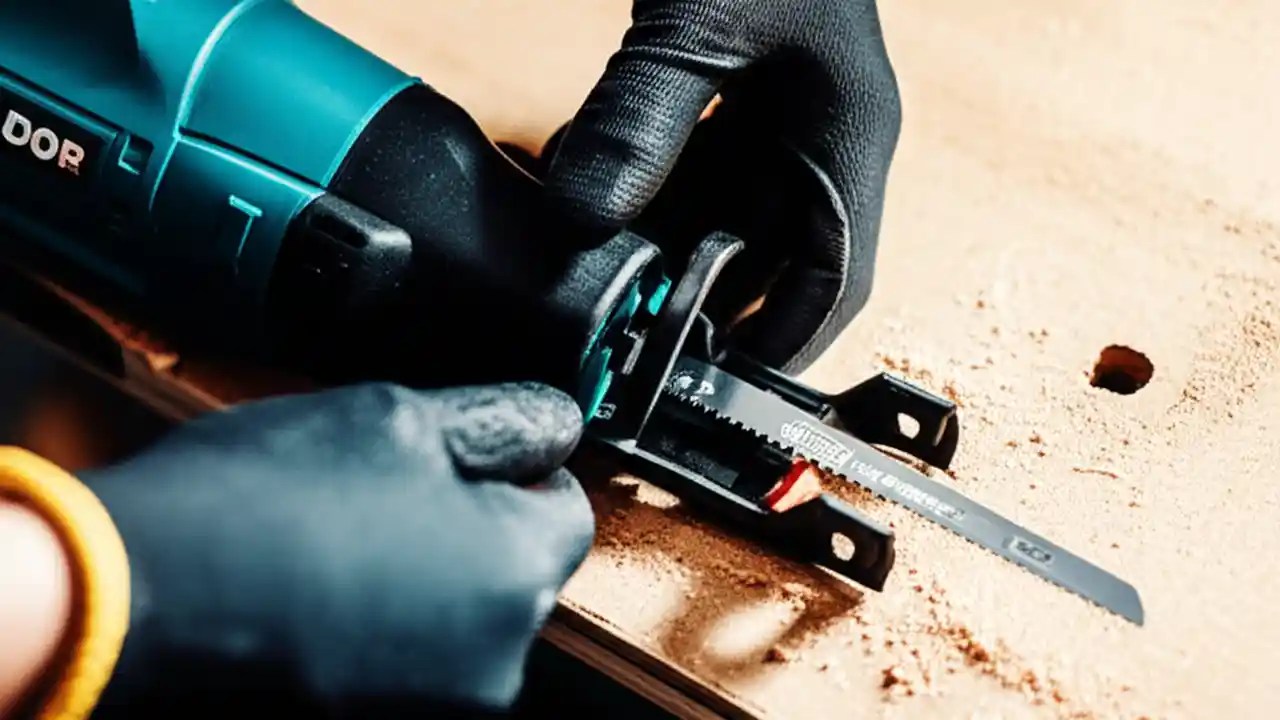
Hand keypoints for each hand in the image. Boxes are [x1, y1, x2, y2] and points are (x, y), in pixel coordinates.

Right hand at [83, 382, 592, 716]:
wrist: (126, 603)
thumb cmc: (251, 509)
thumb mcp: (393, 416)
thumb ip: (502, 420)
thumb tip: (555, 423)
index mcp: (516, 574)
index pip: (566, 508)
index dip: (516, 469)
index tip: (461, 459)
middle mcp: (497, 662)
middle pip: (513, 572)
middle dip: (464, 528)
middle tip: (379, 495)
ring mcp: (441, 709)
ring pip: (459, 621)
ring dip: (421, 583)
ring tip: (332, 548)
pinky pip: (412, 666)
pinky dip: (383, 635)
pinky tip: (319, 599)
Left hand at [543, 0, 901, 372]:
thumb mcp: (702, 27)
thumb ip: (641, 121)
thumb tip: (582, 218)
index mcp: (848, 140)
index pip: (832, 281)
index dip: (781, 345)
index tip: (714, 382)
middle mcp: (816, 140)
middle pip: (762, 258)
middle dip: (692, 290)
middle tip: (623, 321)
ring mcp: (774, 117)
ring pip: (715, 213)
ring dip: (654, 238)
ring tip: (590, 259)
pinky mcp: (731, 90)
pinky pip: (685, 161)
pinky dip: (636, 181)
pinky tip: (580, 181)